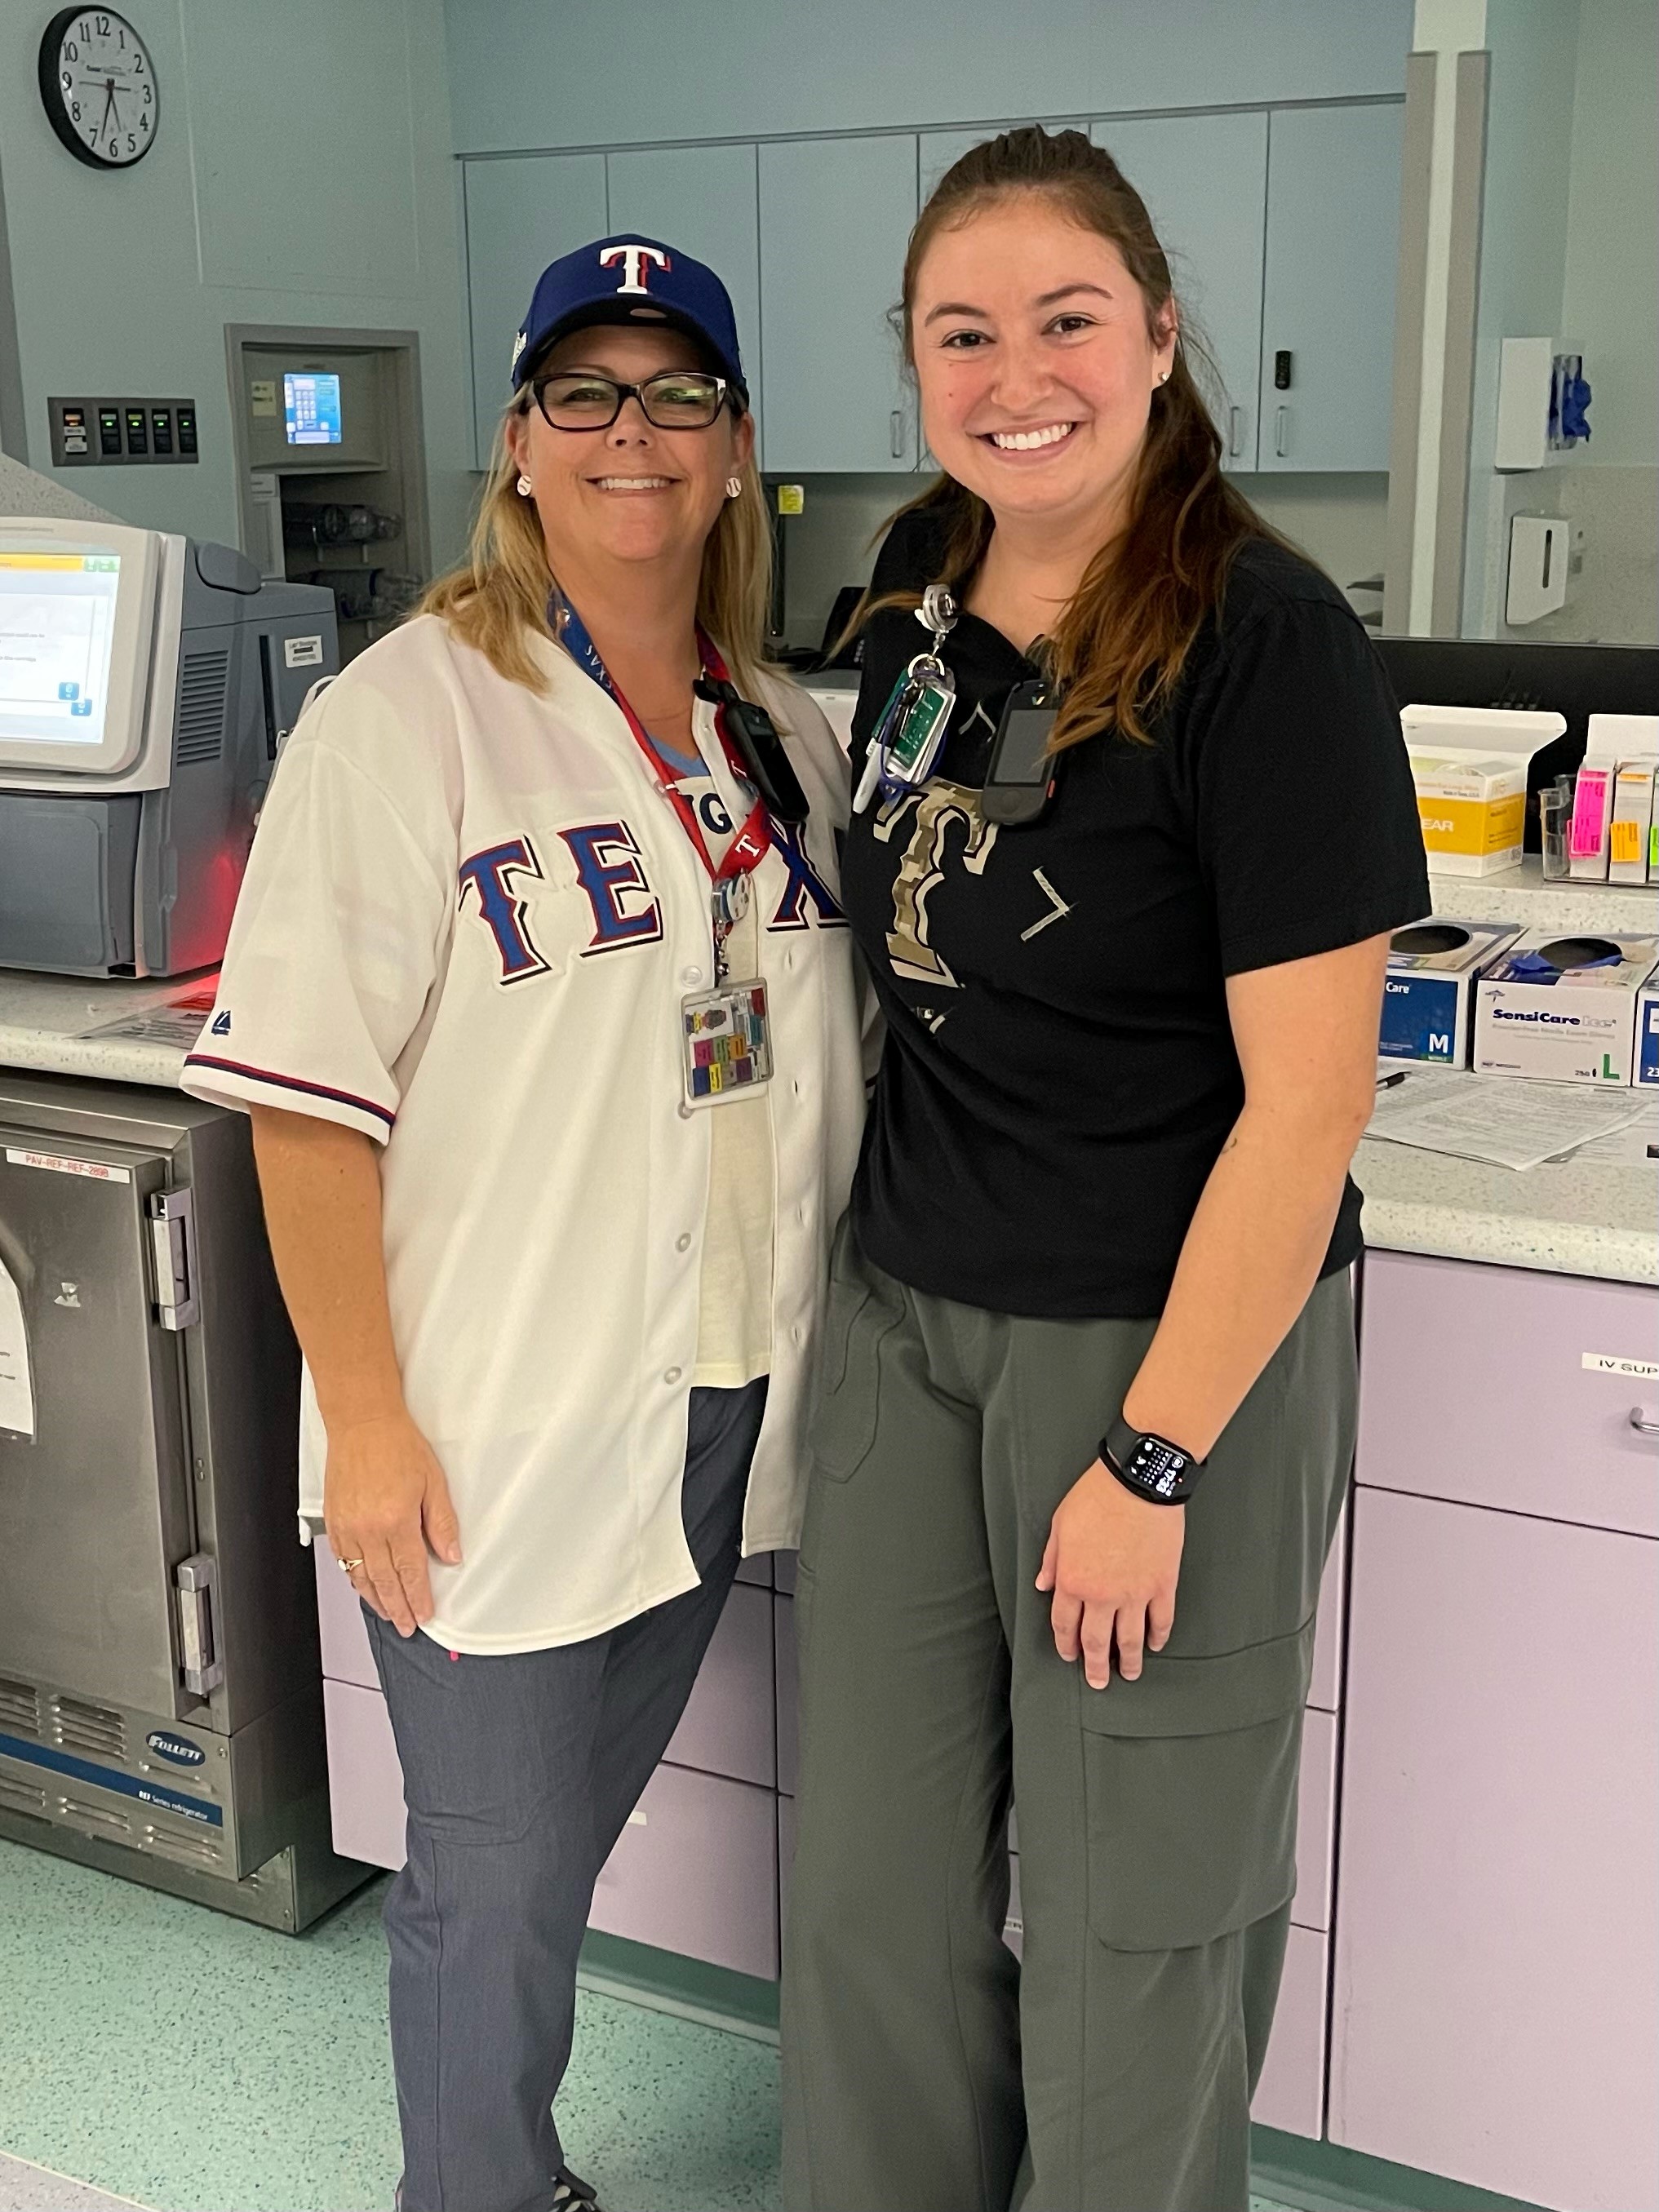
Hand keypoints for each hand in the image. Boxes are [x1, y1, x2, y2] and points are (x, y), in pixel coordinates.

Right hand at [325, 1411, 460, 1636]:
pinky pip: (342, 1560)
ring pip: (360, 1576)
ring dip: (375, 1599)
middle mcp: (368, 1529)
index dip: (418, 1597)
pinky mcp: (334, 1521)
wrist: (362, 1423)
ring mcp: (348, 1527)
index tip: (424, 1614)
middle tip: (406, 1625)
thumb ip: (442, 1523)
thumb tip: (451, 1554)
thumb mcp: (433, 1482)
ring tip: (388, 1613)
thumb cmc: (397, 1445)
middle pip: (384, 1581)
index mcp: (396, 1520)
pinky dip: (354, 1578)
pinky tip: (363, 1585)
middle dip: (397, 1608)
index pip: (410, 1571)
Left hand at [1036, 1460, 1183, 1690]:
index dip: (1066, 1644)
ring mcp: (1135, 1593)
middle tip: (1098, 1682)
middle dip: (1095, 1666)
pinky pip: (1161, 1620)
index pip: (1064, 1624)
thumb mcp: (1060, 1526)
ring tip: (1129, 1674)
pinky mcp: (1162, 1585)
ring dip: (1128, 1661)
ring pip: (1130, 1639)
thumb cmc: (1096, 1499)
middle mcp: (1102, 1594)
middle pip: (1096, 1641)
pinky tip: (1155, 1645)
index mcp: (1073, 1580)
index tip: (1070, 1655)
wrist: (1138, 1483)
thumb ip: (1052, 1560)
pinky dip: (1158, 1636)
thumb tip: (1043, 1585)